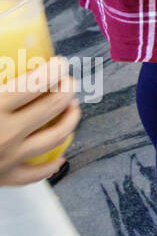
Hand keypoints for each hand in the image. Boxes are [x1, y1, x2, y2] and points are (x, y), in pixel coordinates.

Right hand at [0, 58, 79, 186]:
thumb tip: (6, 58)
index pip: (38, 82)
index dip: (55, 69)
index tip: (59, 63)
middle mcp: (7, 133)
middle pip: (54, 106)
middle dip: (67, 89)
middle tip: (67, 82)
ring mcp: (9, 158)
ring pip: (56, 136)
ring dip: (70, 119)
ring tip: (71, 108)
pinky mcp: (4, 178)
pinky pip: (37, 173)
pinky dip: (52, 164)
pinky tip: (61, 156)